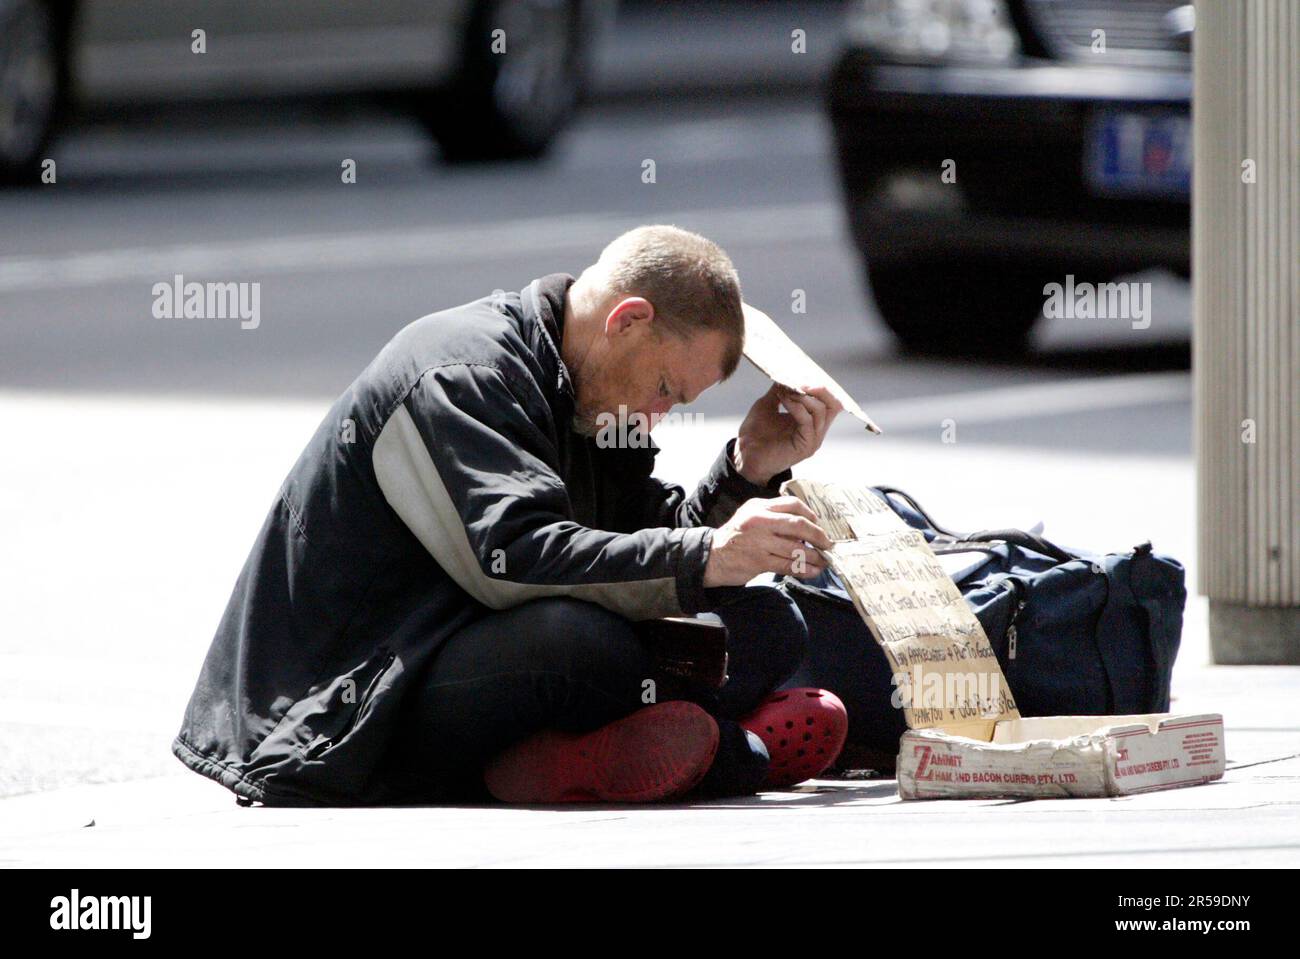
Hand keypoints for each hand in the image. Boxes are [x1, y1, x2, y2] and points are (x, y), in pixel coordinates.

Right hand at [703, 496, 831, 586]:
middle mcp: (760, 521)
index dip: (810, 515)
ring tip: (823, 561)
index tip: (818, 525)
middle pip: (799, 525)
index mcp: (759, 507)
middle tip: (828, 544)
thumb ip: (772, 516)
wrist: (711, 557)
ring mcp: (759, 542)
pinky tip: (813, 571)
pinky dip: (805, 569)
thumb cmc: (735, 537)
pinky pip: (789, 565)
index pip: (792, 505)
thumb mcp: (749, 516)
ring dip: (815, 556)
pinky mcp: (759, 561)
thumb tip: (805, 526)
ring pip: (796, 548)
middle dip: (818, 536)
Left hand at [733, 384, 843, 484]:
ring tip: (787, 390)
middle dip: (819, 389)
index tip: (802, 373)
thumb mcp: (768, 405)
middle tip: (801, 380)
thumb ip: (779, 390)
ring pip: (821, 411)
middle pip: (834, 405)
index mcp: (812, 421)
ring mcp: (813, 440)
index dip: (820, 386)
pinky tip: (785, 399)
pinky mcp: (806, 446)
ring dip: (804, 396)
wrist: (745, 457)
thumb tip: (785, 372)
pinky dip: (797, 406)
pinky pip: (807, 421)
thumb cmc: (756, 434)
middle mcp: (817, 431)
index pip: (830, 401)